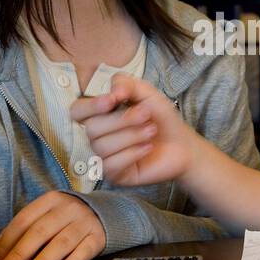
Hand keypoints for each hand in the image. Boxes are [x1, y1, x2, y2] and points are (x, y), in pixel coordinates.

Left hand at [0, 190, 104, 259]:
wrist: (107, 212)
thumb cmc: (68, 219)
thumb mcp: (45, 217)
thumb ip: (20, 232)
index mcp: (50, 201)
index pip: (23, 221)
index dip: (6, 243)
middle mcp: (67, 209)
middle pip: (39, 232)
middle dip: (19, 254)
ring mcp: (84, 222)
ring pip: (61, 242)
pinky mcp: (99, 237)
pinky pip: (85, 250)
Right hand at [71, 73, 197, 185]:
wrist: (181, 143)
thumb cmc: (161, 118)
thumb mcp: (147, 94)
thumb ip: (127, 84)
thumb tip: (112, 92)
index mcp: (100, 114)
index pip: (78, 111)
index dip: (91, 106)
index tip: (112, 101)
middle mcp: (98, 136)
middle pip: (92, 129)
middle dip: (122, 121)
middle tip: (147, 116)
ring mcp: (104, 156)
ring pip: (102, 147)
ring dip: (132, 136)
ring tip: (151, 132)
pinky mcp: (114, 174)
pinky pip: (111, 165)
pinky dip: (133, 154)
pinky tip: (147, 148)